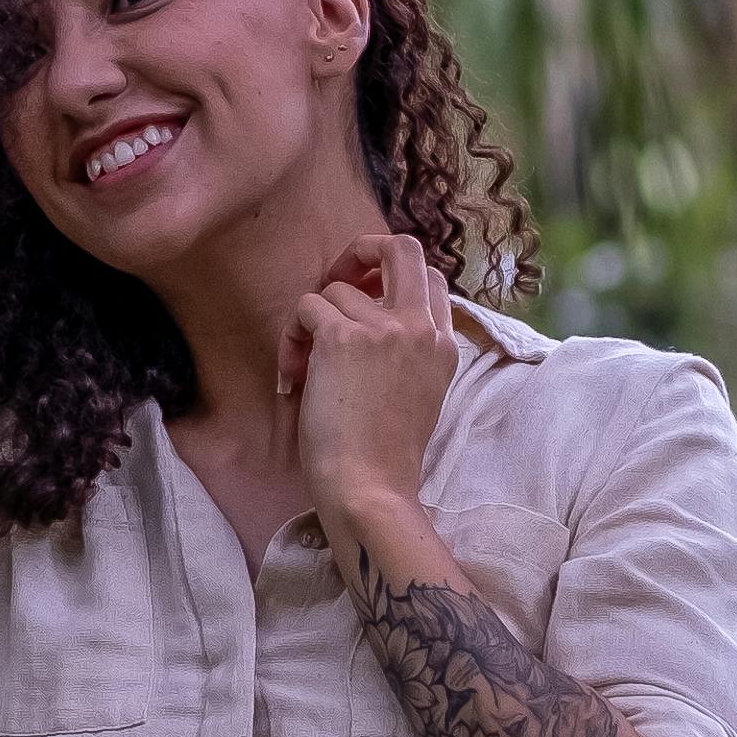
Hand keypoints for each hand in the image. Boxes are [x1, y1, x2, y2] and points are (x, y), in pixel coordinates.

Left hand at [279, 230, 465, 540]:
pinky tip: (294, 378)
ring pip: (335, 289)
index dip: (392, 279)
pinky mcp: (343, 337)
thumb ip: (408, 353)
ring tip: (304, 369)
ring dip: (311, 325)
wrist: (369, 488)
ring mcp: (385, 329)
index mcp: (444, 345)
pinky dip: (291, 340)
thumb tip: (364, 322)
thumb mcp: (419, 395)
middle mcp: (421, 328)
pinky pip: (307, 309)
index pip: (431, 280)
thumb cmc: (384, 457)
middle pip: (403, 247)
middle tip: (337, 282)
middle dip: (362, 251)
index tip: (365, 303)